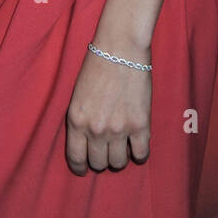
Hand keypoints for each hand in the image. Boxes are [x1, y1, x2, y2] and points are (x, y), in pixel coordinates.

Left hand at [65, 43, 150, 173]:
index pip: (76, 157)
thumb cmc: (96, 65)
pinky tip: (138, 146)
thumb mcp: (78, 95)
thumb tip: (87, 142)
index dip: (80, 168)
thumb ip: (81, 120)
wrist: (120, 48)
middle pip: (99, 163)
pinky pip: (141, 154)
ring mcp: (118, 129)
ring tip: (122, 145)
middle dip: (102, 159)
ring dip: (120, 156)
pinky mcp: (140, 125)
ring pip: (119, 162)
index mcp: (76, 120)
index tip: (84, 170)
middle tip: (106, 150)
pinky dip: (139, 153)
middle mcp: (95, 129)